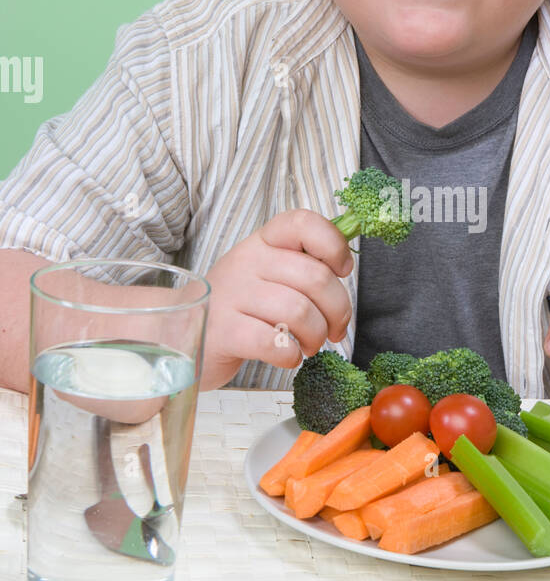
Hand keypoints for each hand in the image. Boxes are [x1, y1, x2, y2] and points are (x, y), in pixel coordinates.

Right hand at [199, 210, 354, 391]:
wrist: (174, 334)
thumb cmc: (234, 308)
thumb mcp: (264, 275)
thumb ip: (300, 267)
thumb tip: (344, 270)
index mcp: (262, 243)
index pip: (302, 223)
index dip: (333, 245)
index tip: (341, 271)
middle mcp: (247, 262)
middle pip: (315, 278)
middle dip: (337, 311)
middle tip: (332, 330)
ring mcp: (232, 296)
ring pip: (300, 312)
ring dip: (315, 337)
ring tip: (308, 346)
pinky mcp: (223, 332)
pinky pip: (274, 343)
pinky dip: (290, 356)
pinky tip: (287, 357)